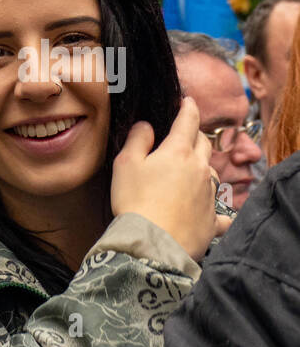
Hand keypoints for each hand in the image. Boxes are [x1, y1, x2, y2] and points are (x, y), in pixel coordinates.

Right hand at [110, 96, 216, 261]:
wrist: (153, 245)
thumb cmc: (135, 201)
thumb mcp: (125, 164)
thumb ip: (137, 139)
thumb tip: (147, 126)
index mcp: (178, 151)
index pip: (188, 120)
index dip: (188, 107)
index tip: (188, 100)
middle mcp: (200, 169)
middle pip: (204, 144)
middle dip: (196, 135)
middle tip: (185, 135)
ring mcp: (209, 196)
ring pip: (211, 173)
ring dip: (202, 167)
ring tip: (190, 173)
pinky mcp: (213, 221)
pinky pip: (220, 213)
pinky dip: (216, 210)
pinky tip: (212, 214)